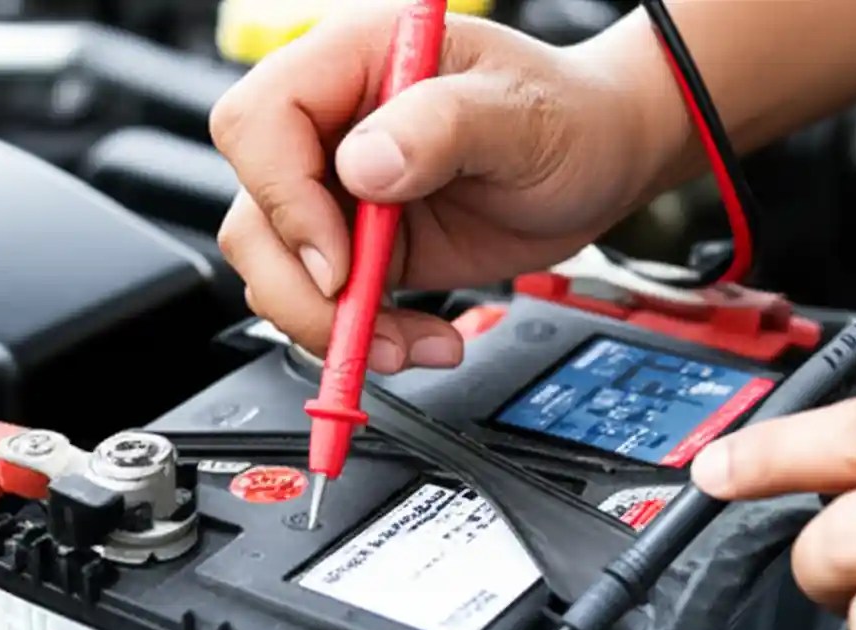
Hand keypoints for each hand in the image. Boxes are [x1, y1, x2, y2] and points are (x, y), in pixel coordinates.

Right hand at [209, 0, 669, 373]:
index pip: (261, 121)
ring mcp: (338, 188)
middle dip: (297, 284)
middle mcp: (332, 123)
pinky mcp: (354, 245)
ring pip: (274, 266)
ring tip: (407, 343)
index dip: (285, 197)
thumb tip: (363, 167)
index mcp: (354, 59)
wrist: (601, 163)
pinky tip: (419, 340)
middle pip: (255, 207)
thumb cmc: (570, 118)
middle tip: (359, 316)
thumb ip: (442, 128)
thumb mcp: (521, 116)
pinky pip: (319, 301)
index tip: (341, 258)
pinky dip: (359, 337)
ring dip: (329, 324)